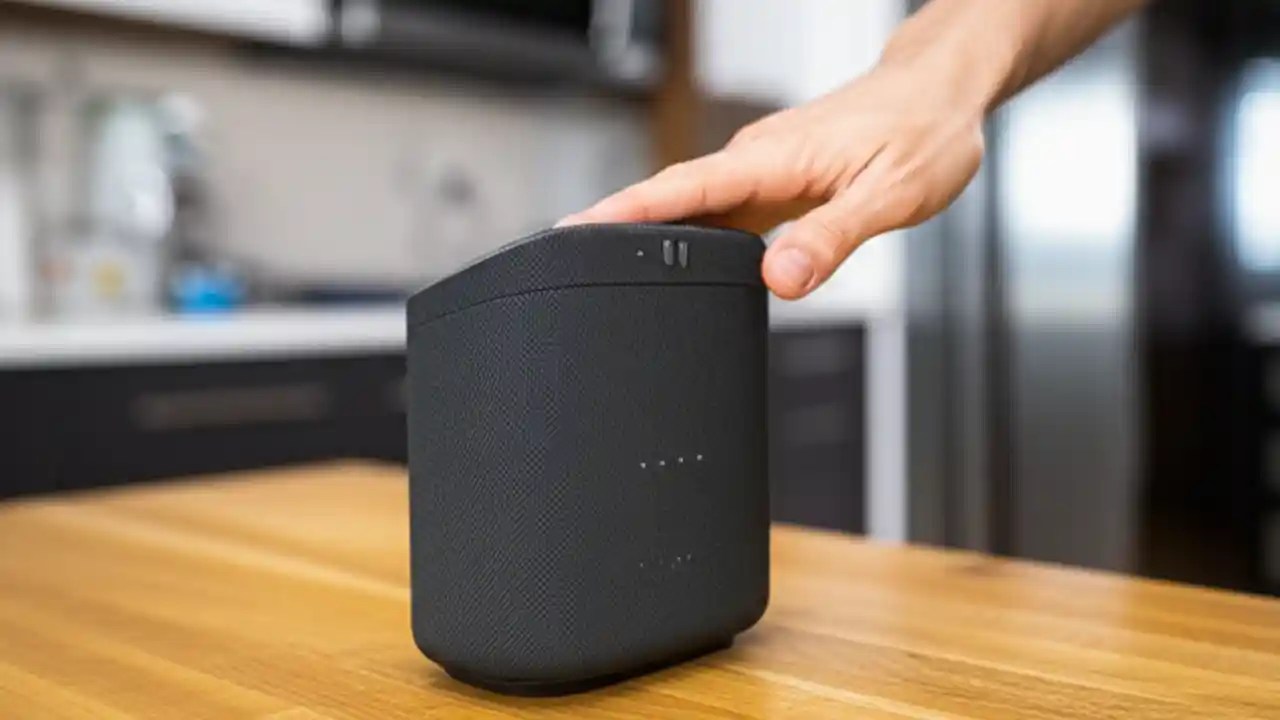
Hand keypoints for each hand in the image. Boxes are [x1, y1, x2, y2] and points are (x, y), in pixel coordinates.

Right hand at [558, 60, 985, 298]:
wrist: (941, 94)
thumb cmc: (924, 134)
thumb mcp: (890, 195)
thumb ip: (831, 238)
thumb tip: (781, 280)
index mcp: (774, 158)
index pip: (685, 188)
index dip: (628, 212)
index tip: (578, 230)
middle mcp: (758, 158)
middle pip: (672, 195)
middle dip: (617, 223)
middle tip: (565, 258)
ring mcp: (763, 167)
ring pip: (693, 202)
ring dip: (650, 229)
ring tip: (604, 266)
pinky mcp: (774, 177)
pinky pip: (720, 206)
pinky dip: (691, 230)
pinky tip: (680, 257)